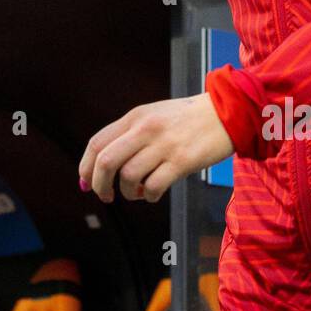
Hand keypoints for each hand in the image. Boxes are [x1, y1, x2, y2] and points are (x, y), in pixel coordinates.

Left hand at [79, 93, 234, 203]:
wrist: (226, 113)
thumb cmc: (187, 119)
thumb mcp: (153, 115)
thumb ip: (129, 135)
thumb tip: (103, 165)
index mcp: (135, 117)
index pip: (97, 143)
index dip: (85, 167)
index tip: (85, 183)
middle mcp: (146, 129)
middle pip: (107, 161)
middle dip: (100, 184)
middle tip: (105, 196)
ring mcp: (164, 145)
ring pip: (129, 176)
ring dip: (127, 192)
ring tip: (136, 192)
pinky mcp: (182, 161)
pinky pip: (153, 186)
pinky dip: (147, 196)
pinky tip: (152, 193)